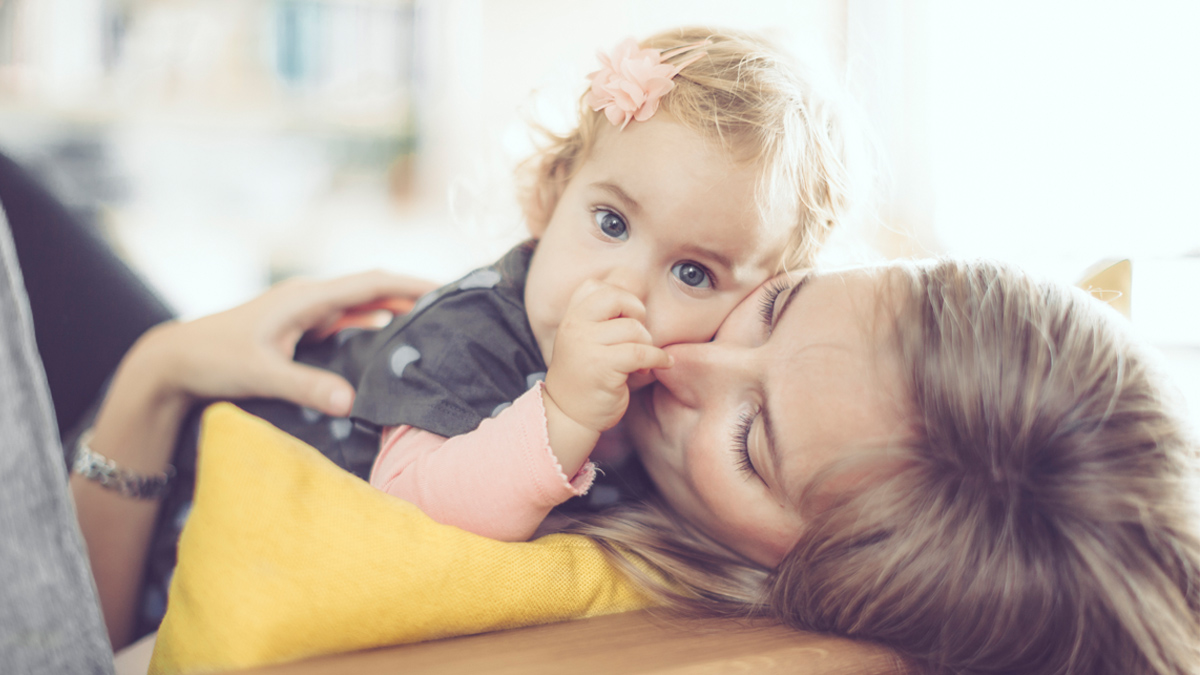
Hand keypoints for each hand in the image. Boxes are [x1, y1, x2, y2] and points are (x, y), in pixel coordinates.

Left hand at [143, 270, 437, 415]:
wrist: (174, 360)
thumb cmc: (213, 360)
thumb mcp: (262, 374)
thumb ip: (307, 386)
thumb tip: (351, 402)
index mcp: (307, 297)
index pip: (371, 284)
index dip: (411, 284)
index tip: (446, 288)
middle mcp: (310, 298)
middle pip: (373, 289)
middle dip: (412, 294)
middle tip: (452, 307)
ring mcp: (305, 311)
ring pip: (361, 305)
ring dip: (394, 309)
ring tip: (432, 322)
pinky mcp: (300, 328)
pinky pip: (347, 320)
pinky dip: (373, 325)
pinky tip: (389, 339)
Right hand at [542, 272, 672, 434]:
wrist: (568, 416)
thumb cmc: (584, 379)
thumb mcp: (584, 342)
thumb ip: (600, 320)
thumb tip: (637, 302)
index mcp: (570, 319)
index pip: (595, 286)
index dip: (619, 297)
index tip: (627, 318)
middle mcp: (575, 328)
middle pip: (616, 297)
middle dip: (636, 312)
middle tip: (639, 335)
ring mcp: (586, 346)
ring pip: (633, 328)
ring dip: (647, 344)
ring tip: (641, 362)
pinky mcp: (602, 366)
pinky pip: (641, 352)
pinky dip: (658, 358)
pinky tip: (661, 364)